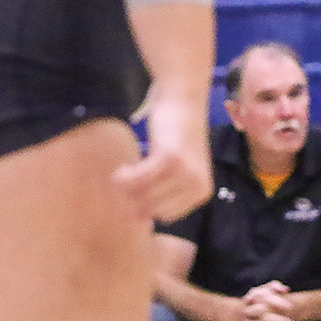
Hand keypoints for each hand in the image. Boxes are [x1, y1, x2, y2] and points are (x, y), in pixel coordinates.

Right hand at [112, 91, 211, 221]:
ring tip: (119, 175)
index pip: (165, 216)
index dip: (144, 210)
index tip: (129, 198)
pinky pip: (139, 178)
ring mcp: (186, 174)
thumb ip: (164, 191)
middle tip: (118, 186)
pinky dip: (125, 175)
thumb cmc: (177, 136)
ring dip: (125, 188)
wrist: (184, 103)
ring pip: (143, 195)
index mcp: (201, 193)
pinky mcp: (171, 159)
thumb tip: (135, 217)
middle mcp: (197, 186)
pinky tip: (121, 168)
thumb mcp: (178, 170)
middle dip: (131, 200)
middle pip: (153, 209)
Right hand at [239, 281, 293, 320]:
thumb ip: (275, 286)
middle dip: (277, 320)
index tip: (290, 307)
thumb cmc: (260, 298)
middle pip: (261, 317)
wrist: (243, 311)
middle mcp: (247, 311)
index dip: (277, 303)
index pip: (263, 298)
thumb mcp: (266, 289)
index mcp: (251, 298)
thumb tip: (285, 289)